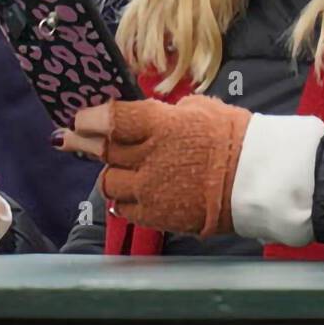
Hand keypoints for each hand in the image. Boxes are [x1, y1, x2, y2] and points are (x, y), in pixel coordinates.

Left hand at [55, 95, 251, 237]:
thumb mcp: (200, 109)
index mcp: (159, 123)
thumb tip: (150, 115)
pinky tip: (131, 194)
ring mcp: (149, 188)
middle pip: (101, 151)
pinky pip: (124, 209)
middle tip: (67, 139)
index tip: (79, 118)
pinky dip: (124, 201)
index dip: (89, 119)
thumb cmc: (234, 138)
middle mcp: (147, 156)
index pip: (109, 119)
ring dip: (111, 174)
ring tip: (118, 169)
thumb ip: (167, 113)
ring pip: (108, 183)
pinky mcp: (156, 215)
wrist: (257, 181)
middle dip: (81, 144)